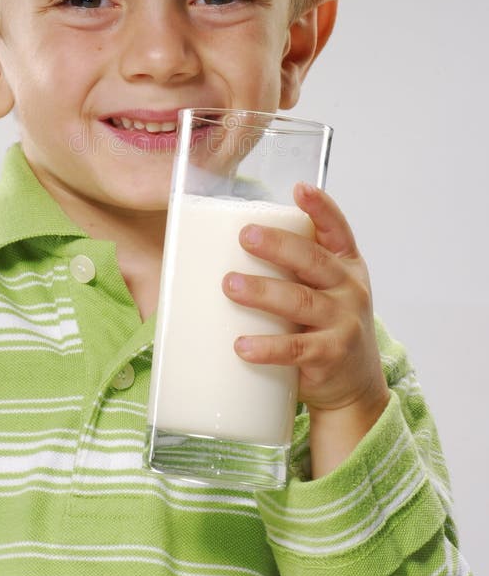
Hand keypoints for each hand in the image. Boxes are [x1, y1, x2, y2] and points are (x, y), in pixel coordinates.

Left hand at [222, 182, 389, 476]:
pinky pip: (296, 348)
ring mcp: (343, 323)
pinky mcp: (330, 356)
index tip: (299, 189)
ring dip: (262, 292)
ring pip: (300, 301)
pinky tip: (241, 345)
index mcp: (347, 265)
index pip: (337, 229)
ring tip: (229, 285)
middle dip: (277, 245)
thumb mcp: (324, 290)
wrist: (355, 386)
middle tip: (245, 236)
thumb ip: (293, 268)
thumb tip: (220, 249)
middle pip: (312, 260)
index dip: (321, 207)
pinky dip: (267, 347)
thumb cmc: (325, 325)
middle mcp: (350, 289)